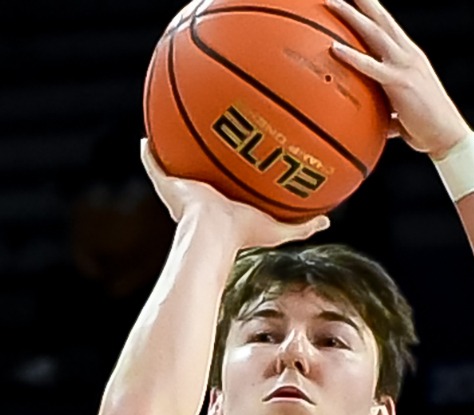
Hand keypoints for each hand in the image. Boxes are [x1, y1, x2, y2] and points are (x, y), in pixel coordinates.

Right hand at [139, 140, 329, 248]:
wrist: (213, 234)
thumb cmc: (243, 235)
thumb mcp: (279, 229)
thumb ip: (303, 225)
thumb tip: (328, 222)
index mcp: (224, 201)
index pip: (227, 179)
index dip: (231, 163)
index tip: (238, 147)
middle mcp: (201, 193)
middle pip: (200, 165)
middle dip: (203, 148)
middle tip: (208, 127)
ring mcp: (182, 188)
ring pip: (175, 160)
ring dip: (174, 144)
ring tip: (172, 120)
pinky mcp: (166, 184)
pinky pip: (154, 164)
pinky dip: (148, 153)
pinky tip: (145, 138)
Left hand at [326, 0, 472, 158]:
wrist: (448, 136)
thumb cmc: (425, 126)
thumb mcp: (402, 107)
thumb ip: (384, 104)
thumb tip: (367, 115)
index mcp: (408, 55)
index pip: (387, 24)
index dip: (372, 8)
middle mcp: (408, 53)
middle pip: (380, 18)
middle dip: (362, 0)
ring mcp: (405, 65)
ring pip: (374, 32)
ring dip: (351, 16)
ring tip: (331, 2)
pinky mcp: (400, 82)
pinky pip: (371, 66)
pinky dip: (352, 56)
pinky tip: (333, 48)